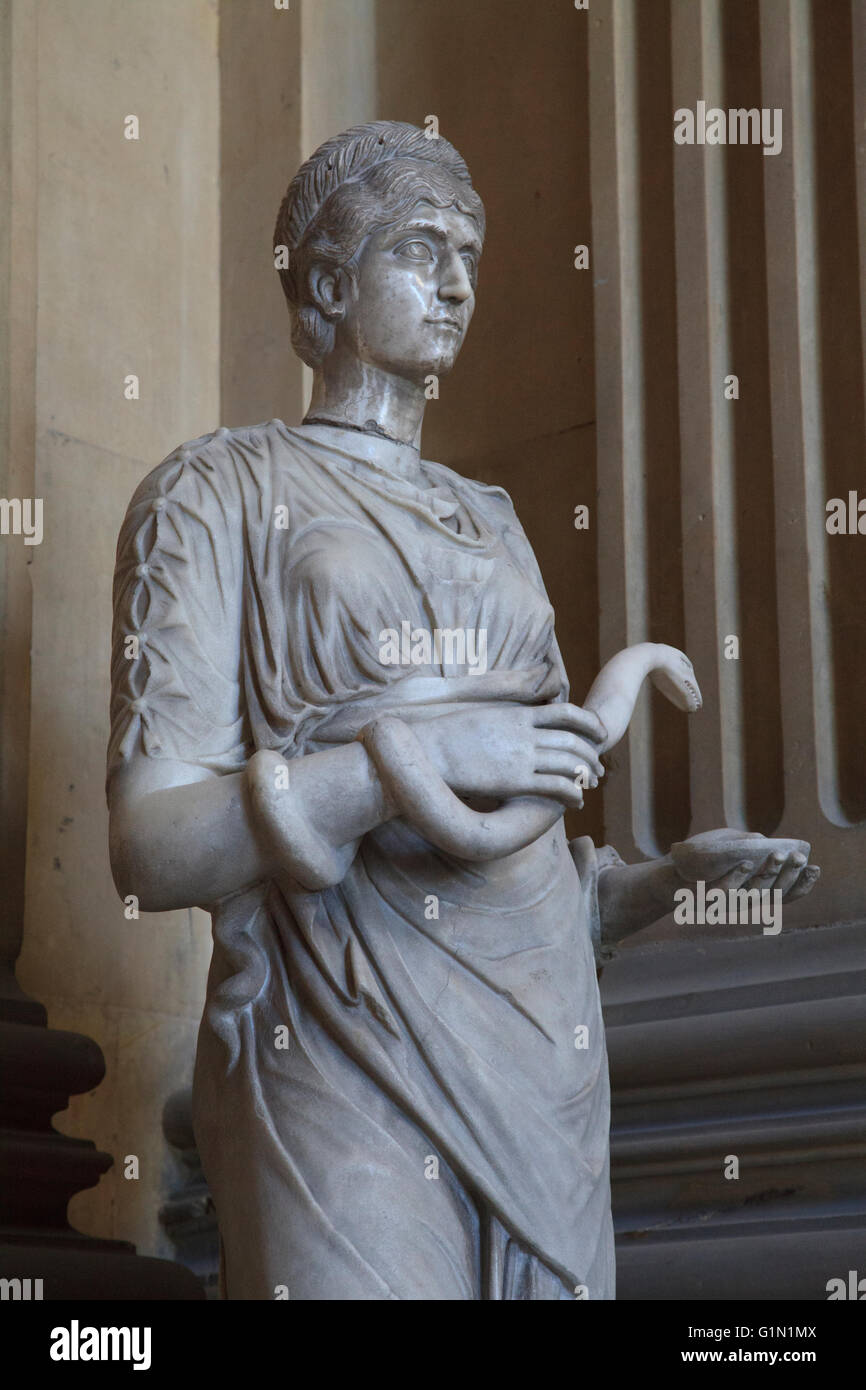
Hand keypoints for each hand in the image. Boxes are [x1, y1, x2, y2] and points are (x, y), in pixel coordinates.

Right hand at [410, 701, 607, 808]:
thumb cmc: (446, 736)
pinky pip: (556, 785)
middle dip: (592, 755)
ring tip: (591, 785)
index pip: (566, 713)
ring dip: (586, 775)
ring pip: (570, 762)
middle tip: (599, 768)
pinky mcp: (515, 780)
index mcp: (517, 714)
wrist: (426, 750)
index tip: (598, 734)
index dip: (589, 723)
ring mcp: (521, 756)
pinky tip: (577, 801)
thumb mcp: (482, 716)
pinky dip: (573, 793)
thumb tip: (513, 722)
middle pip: (574, 740)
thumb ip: (505, 719)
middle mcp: (525, 733)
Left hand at [670, 829, 819, 902]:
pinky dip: (736, 877)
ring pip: (751, 896)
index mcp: (752, 891)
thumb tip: (769, 844)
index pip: (784, 894)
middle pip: (772, 895)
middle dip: (789, 876)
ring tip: (777, 854)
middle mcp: (741, 902)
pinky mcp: (701, 900)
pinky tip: (746, 863)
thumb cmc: (699, 857)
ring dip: (766, 875)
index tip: (816, 868)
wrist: (665, 871)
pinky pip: (723, 892)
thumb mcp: (727, 845)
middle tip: (798, 857)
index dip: (802, 885)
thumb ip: (748, 844)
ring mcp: (722, 903)